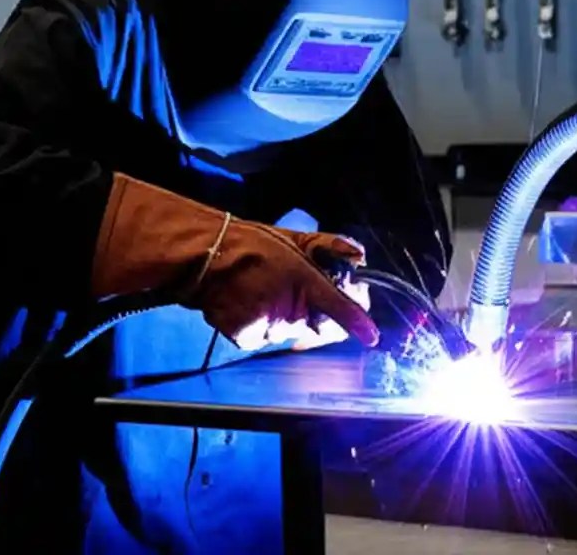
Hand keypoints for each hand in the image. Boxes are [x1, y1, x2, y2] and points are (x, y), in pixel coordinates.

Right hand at [190, 224, 377, 350]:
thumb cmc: (248, 244)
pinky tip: (247, 304)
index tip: (370, 335)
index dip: (357, 323)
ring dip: (281, 318)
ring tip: (261, 292)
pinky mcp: (247, 336)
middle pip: (313, 325)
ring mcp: (267, 325)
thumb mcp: (294, 238)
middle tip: (289, 289)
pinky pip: (263, 337)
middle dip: (309, 312)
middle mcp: (288, 308)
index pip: (339, 308)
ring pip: (287, 332)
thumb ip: (329, 245)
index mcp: (304, 280)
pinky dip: (259, 325)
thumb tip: (357, 254)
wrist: (206, 256)